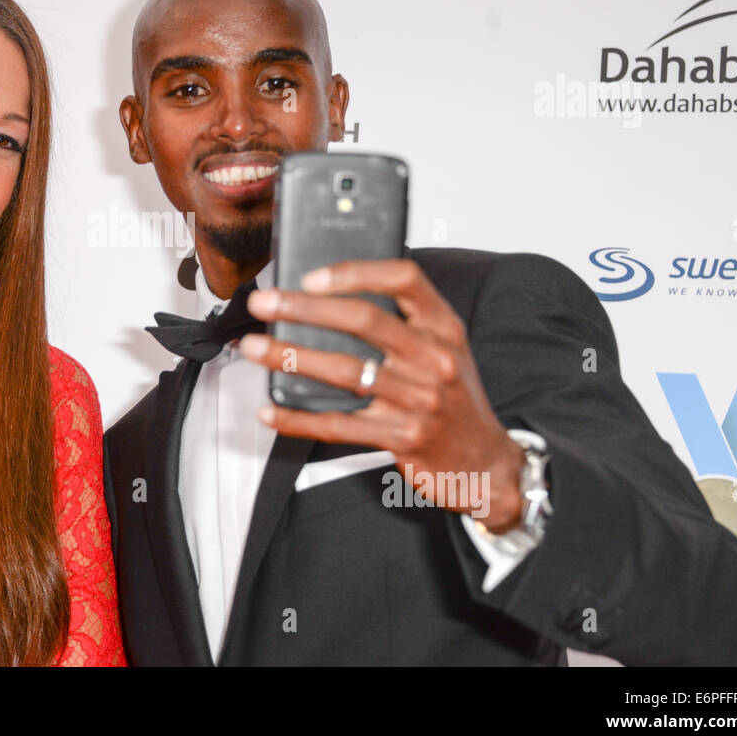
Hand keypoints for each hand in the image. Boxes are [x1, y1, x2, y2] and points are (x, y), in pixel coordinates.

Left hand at [240, 259, 523, 531]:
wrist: (484, 463)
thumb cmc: (453, 397)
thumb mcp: (444, 348)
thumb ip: (403, 320)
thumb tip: (332, 294)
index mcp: (443, 326)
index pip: (404, 279)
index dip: (355, 272)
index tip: (311, 275)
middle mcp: (434, 358)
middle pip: (363, 320)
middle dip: (304, 308)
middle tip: (263, 303)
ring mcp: (419, 400)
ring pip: (344, 371)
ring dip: (290, 357)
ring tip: (252, 348)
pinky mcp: (402, 437)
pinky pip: (339, 424)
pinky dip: (298, 417)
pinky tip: (270, 410)